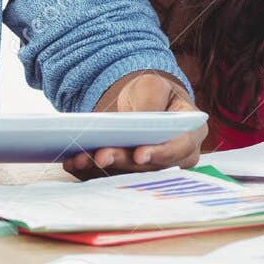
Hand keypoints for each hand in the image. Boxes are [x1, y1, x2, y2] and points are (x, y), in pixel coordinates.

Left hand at [63, 70, 205, 179]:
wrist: (137, 101)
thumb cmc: (152, 92)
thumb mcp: (153, 86)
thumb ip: (152, 102)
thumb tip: (142, 120)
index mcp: (190, 133)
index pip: (180, 148)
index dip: (161, 153)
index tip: (140, 154)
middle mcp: (175, 157)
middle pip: (151, 167)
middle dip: (124, 162)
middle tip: (101, 156)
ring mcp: (151, 168)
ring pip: (128, 175)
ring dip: (103, 169)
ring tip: (81, 159)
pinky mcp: (129, 174)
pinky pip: (111, 177)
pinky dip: (91, 171)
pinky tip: (73, 163)